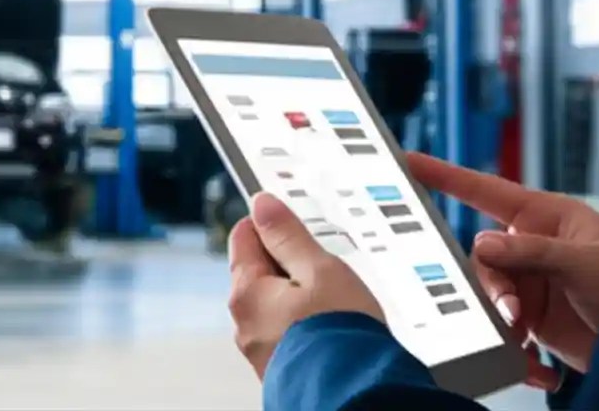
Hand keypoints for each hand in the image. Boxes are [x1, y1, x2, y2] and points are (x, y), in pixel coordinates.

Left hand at [227, 192, 383, 378]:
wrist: (355, 395)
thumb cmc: (340, 334)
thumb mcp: (320, 269)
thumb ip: (289, 235)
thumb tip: (263, 206)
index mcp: (247, 293)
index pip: (243, 236)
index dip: (271, 224)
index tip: (296, 222)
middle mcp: (245, 322)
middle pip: (257, 271)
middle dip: (289, 262)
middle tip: (324, 265)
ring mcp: (260, 348)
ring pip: (274, 303)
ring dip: (299, 293)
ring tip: (334, 299)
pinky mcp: (280, 366)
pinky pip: (286, 330)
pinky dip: (304, 321)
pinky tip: (331, 324)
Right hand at [408, 153, 598, 375]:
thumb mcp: (586, 264)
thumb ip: (534, 252)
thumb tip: (483, 244)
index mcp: (545, 217)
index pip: (485, 191)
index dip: (445, 175)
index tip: (408, 161)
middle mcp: (531, 247)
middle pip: (483, 259)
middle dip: (493, 289)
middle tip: (513, 315)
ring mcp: (531, 285)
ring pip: (489, 297)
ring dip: (503, 324)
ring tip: (526, 342)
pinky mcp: (535, 321)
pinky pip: (505, 331)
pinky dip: (518, 354)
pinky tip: (541, 370)